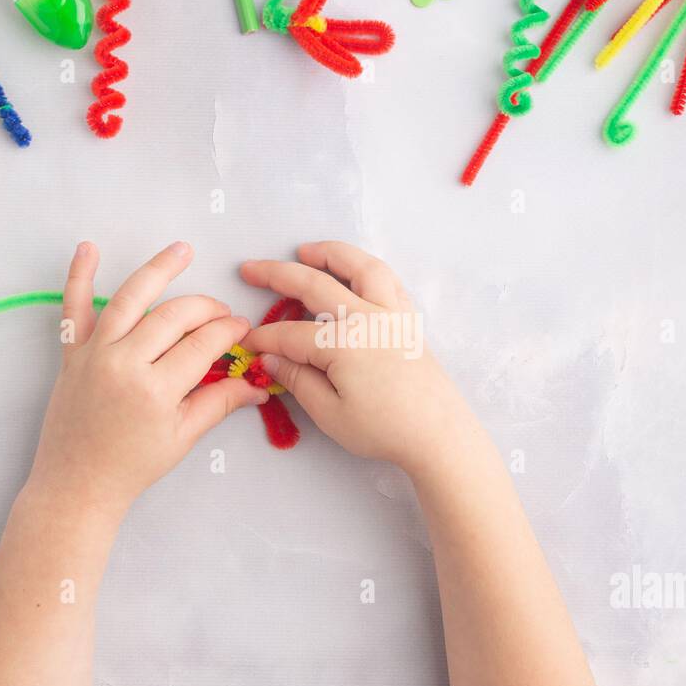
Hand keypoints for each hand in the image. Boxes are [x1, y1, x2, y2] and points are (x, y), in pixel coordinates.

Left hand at [28, 242, 267, 513]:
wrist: (76, 485)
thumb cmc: (131, 467)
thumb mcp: (183, 438)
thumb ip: (219, 403)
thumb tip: (258, 386)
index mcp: (156, 390)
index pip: (204, 344)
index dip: (229, 332)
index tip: (243, 330)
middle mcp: (124, 364)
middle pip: (175, 317)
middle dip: (207, 308)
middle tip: (224, 313)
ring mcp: (95, 354)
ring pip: (131, 298)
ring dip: (158, 269)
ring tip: (182, 249)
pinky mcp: (72, 354)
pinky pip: (74, 308)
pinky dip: (79, 276)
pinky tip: (88, 248)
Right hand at [241, 242, 475, 474]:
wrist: (438, 434)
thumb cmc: (385, 429)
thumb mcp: (330, 414)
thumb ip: (298, 381)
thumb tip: (271, 360)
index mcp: (342, 343)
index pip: (290, 334)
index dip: (264, 338)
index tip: (247, 343)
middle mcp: (367, 318)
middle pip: (315, 285)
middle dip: (277, 275)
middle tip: (250, 268)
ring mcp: (392, 315)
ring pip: (360, 267)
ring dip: (330, 253)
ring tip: (306, 250)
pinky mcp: (409, 321)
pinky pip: (388, 281)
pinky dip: (366, 269)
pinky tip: (354, 272)